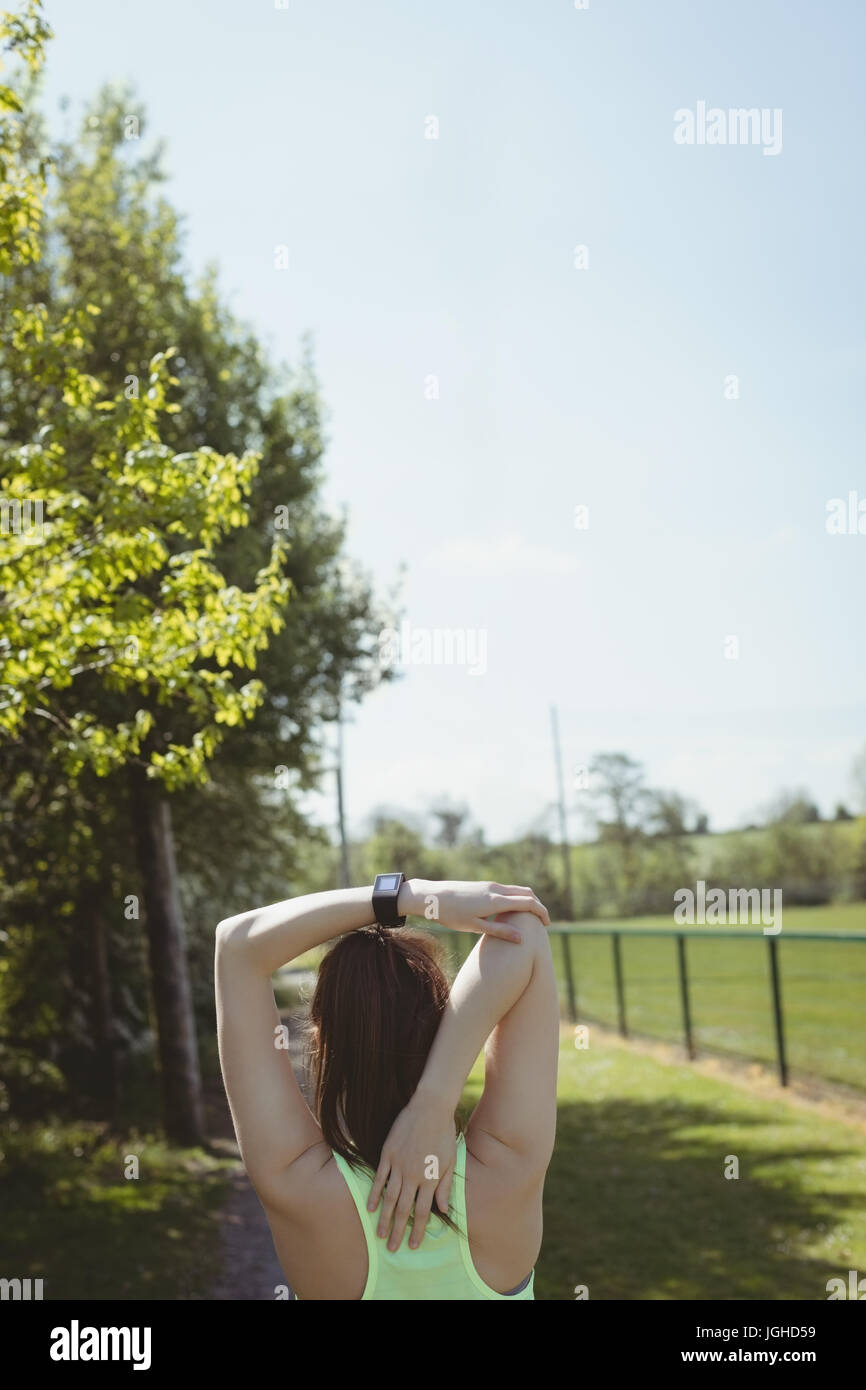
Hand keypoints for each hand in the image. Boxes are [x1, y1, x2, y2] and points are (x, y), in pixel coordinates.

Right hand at [367, 1090, 456, 1251]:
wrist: (430, 1107)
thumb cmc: (444, 1133)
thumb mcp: (450, 1160)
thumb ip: (444, 1186)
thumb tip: (442, 1210)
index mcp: (430, 1178)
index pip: (422, 1212)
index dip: (417, 1230)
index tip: (412, 1246)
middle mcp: (414, 1175)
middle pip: (404, 1209)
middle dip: (398, 1231)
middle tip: (392, 1249)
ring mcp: (399, 1164)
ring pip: (390, 1197)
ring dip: (385, 1218)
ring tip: (380, 1234)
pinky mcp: (388, 1153)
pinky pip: (379, 1177)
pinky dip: (375, 1193)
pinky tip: (371, 1207)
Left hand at [404, 879, 549, 941]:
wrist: (432, 896)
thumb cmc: (452, 914)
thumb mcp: (475, 926)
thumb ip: (499, 931)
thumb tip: (521, 938)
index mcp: (496, 900)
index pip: (527, 902)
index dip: (541, 912)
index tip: (547, 925)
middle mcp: (496, 889)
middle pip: (526, 892)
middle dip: (538, 905)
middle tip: (543, 922)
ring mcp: (490, 885)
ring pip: (517, 889)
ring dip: (527, 901)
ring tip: (530, 918)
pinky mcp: (484, 886)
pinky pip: (507, 890)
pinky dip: (517, 898)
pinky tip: (513, 912)